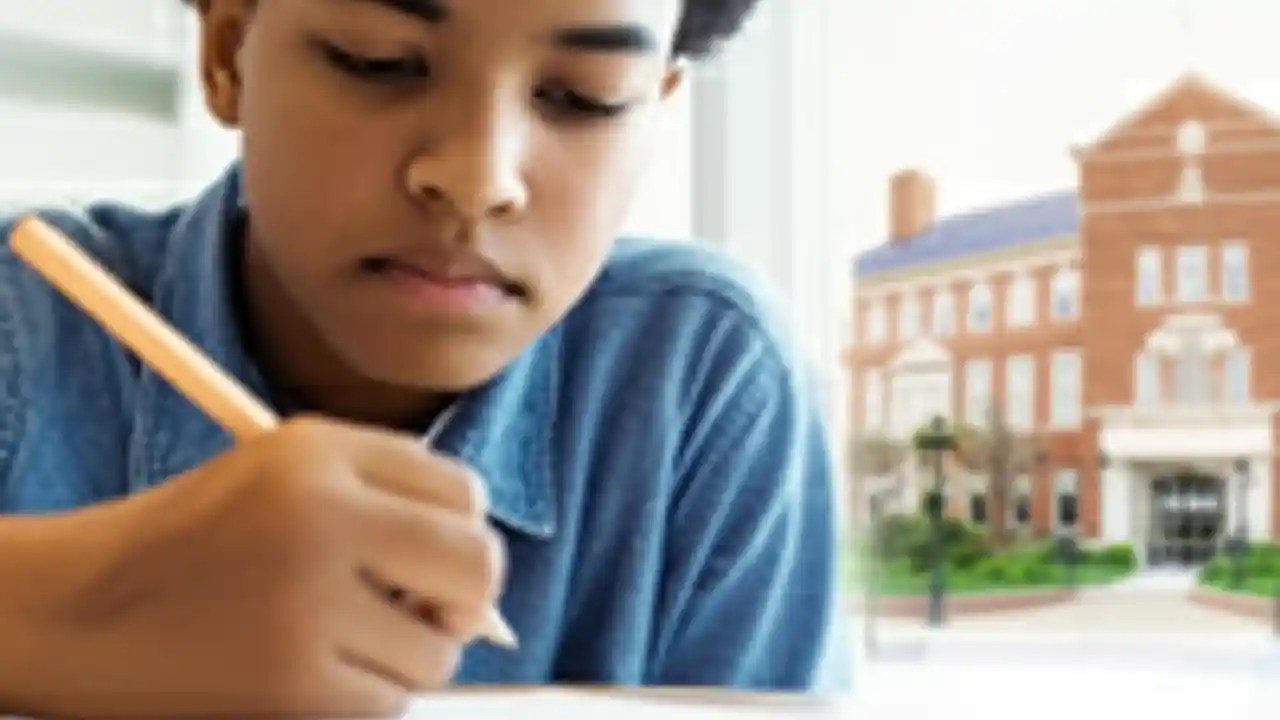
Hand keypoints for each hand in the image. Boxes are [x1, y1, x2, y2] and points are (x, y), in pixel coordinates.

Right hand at [4, 416, 504, 717]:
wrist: (85, 609)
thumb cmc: (204, 535)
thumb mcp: (288, 465)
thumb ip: (394, 485)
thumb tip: (484, 551)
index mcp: (318, 458)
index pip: (466, 493)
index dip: (463, 528)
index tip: (434, 554)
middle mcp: (317, 522)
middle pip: (477, 567)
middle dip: (470, 597)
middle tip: (436, 607)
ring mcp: (304, 611)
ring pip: (438, 652)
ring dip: (405, 653)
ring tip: (335, 635)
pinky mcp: (292, 692)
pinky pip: (389, 704)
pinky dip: (365, 696)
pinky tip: (309, 670)